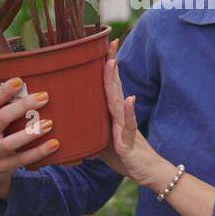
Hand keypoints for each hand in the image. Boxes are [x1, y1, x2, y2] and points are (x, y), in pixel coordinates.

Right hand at [0, 77, 56, 193]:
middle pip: (2, 118)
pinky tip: (54, 144)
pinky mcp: (3, 167)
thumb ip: (0, 108)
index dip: (4, 92)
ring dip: (31, 132)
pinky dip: (39, 152)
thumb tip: (27, 88)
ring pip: (11, 142)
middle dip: (23, 106)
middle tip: (44, 97)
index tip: (19, 81)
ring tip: (49, 123)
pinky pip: (23, 159)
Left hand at [96, 37, 166, 186]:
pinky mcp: (129, 141)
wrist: (147, 173)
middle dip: (111, 63)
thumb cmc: (126, 156)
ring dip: (114, 81)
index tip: (103, 46)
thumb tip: (67, 133)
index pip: (108, 86)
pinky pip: (129, 125)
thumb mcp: (102, 143)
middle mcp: (120, 115)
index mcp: (113, 114)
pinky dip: (129, 112)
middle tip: (109, 42)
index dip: (106, 66)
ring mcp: (126, 126)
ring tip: (112, 63)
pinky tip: (130, 100)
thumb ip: (88, 134)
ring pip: (118, 100)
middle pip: (114, 85)